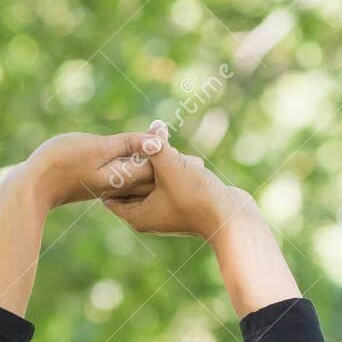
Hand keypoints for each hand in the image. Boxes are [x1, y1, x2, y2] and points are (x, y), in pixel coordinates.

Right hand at [21, 131, 158, 209]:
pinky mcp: (97, 184)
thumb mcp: (98, 147)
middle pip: (151, 174)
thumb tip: (159, 142)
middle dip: (163, 159)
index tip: (164, 128)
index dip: (164, 146)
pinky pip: (124, 176)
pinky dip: (132, 164)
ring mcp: (108, 187)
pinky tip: (130, 154)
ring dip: (148, 161)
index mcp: (123, 177)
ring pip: (138, 176)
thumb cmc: (63, 163)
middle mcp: (119, 186)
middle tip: (171, 139)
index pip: (156, 164)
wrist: (34, 186)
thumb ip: (128, 144)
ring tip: (155, 143)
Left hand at [102, 120, 259, 240]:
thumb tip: (153, 124)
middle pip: (132, 185)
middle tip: (147, 147)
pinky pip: (171, 185)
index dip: (115, 171)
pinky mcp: (182, 207)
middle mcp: (148, 217)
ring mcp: (165, 213)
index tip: (121, 152)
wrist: (230, 217)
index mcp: (136, 215)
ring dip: (163, 165)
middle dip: (141, 164)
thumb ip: (156, 145)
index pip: (111, 193)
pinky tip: (192, 162)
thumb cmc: (196, 196)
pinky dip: (178, 172)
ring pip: (154, 182)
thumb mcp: (170, 167)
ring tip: (175, 154)